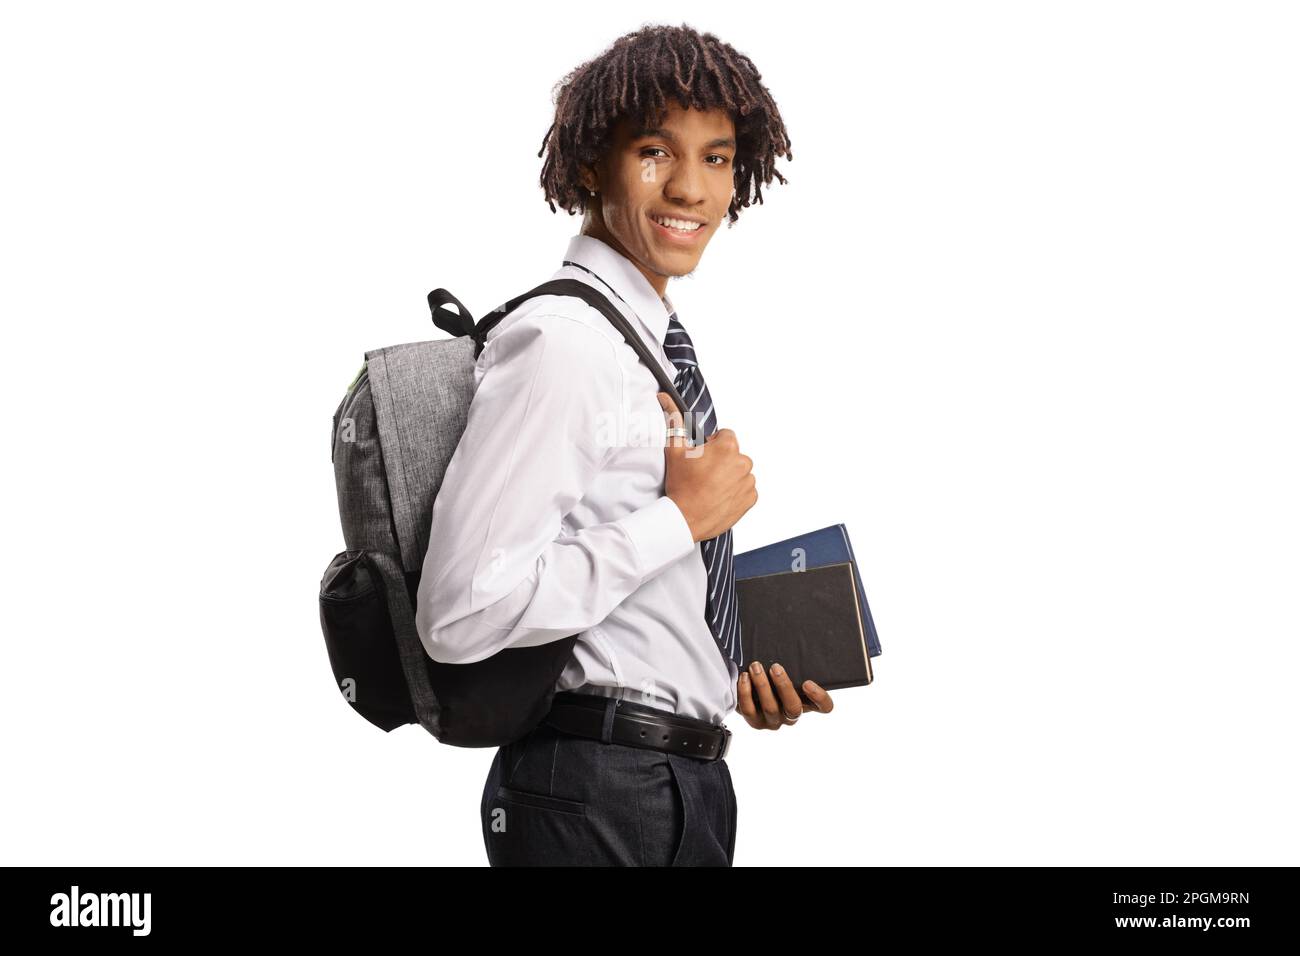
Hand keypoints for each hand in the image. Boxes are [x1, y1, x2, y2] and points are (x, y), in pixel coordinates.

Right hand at [657, 391, 756, 542]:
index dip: (712, 445)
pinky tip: (719, 496)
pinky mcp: (750, 498)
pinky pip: (745, 489)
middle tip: (703, 474)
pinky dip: (735, 492)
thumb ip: (674, 421)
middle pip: (733, 454)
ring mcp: (748, 481)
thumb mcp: (674, 450)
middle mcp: (743, 462)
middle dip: (721, 460)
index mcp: (728, 446)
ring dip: (729, 476)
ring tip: (710, 487)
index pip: (725, 436)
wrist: (685, 518)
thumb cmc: (681, 485)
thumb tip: (665, 399)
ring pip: (739, 471)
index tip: (702, 457)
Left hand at [736, 660, 833, 729]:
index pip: (824, 707)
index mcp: (806, 703)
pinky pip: (749, 711)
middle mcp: (791, 715)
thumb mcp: (789, 669)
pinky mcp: (755, 722)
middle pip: (793, 708)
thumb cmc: (774, 674)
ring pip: (771, 709)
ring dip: (762, 685)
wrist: (751, 689)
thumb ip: (795, 661)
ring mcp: (773, 721)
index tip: (807, 682)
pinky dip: (745, 693)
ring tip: (755, 666)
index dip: (819, 697)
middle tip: (775, 667)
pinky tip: (744, 677)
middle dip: (784, 686)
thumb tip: (794, 635)